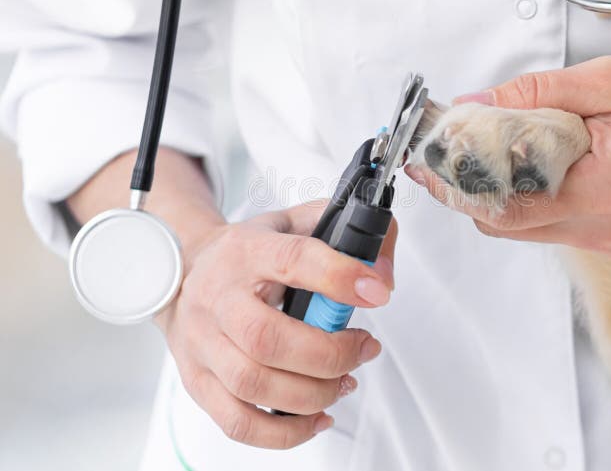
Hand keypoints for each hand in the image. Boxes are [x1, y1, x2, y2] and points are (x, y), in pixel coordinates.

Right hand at [154, 202, 396, 448]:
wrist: (183, 271)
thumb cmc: (246, 254)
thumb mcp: (294, 223)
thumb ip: (345, 235)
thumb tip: (382, 274)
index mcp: (247, 251)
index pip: (292, 259)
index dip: (338, 277)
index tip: (376, 292)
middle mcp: (218, 298)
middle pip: (267, 338)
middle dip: (329, 354)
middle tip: (363, 349)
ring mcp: (203, 343)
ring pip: (253, 385)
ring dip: (313, 394)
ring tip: (343, 381)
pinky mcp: (198, 381)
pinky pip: (238, 422)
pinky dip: (285, 432)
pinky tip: (316, 416)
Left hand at [408, 55, 610, 254]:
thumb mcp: (608, 81)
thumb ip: (535, 95)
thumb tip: (478, 104)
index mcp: (600, 192)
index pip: (503, 206)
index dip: (457, 186)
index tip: (427, 163)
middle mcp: (600, 227)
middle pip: (505, 224)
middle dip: (468, 191)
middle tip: (445, 155)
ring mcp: (606, 237)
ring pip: (524, 227)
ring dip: (496, 194)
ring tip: (479, 153)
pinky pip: (551, 224)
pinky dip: (526, 198)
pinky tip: (522, 166)